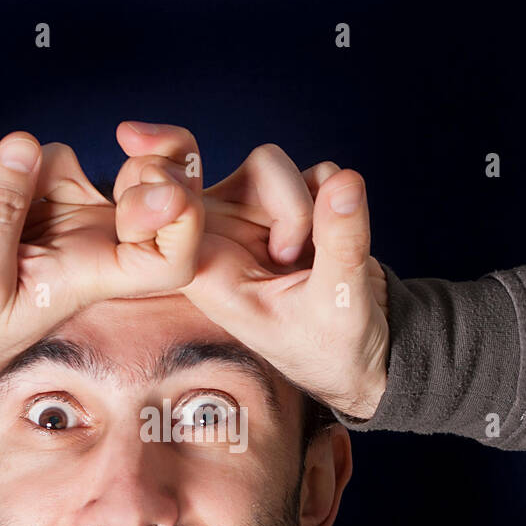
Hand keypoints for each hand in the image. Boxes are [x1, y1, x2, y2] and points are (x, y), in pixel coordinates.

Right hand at [0, 131, 203, 415]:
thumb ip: (1, 209)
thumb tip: (24, 144)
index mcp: (94, 276)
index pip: (172, 258)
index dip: (182, 219)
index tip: (152, 190)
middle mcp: (90, 246)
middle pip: (146, 184)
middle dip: (141, 156)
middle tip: (125, 142)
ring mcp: (61, 221)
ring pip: (54, 160)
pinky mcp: (28, 204)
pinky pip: (14, 165)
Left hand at [122, 126, 388, 420]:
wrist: (360, 360)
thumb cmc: (331, 352)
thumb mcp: (338, 306)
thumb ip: (340, 243)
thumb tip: (345, 181)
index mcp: (208, 273)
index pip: (165, 217)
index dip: (167, 187)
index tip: (185, 184)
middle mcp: (224, 240)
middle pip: (217, 175)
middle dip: (267, 178)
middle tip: (288, 211)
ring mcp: (257, 222)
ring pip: (266, 166)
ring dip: (305, 196)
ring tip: (315, 254)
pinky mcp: (293, 211)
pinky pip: (308, 173)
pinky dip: (329, 192)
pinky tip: (333, 240)